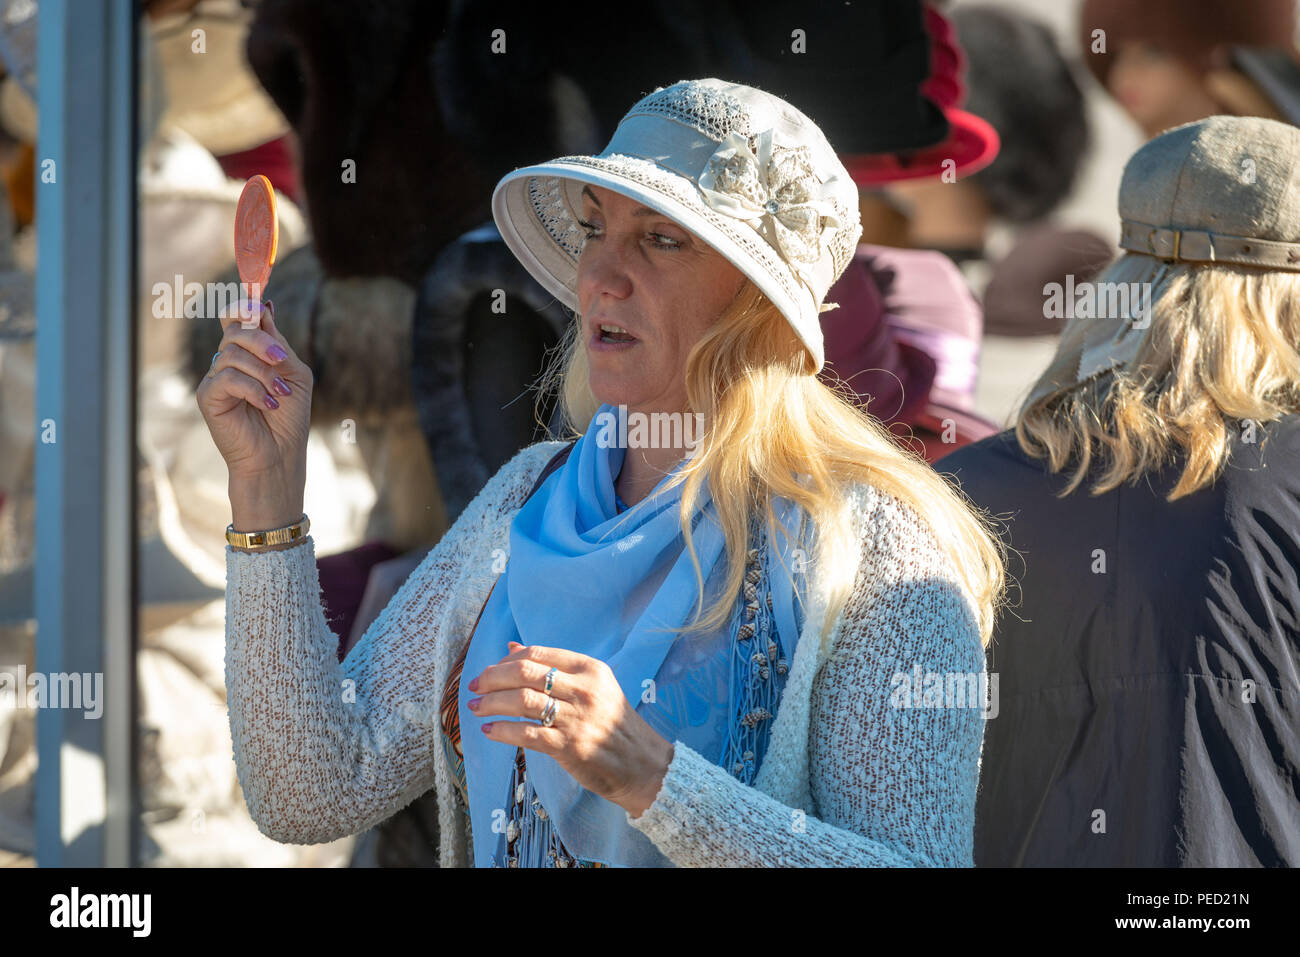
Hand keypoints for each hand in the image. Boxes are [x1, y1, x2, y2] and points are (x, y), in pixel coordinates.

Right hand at [195, 300, 311, 528]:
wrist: (279, 456)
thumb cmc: (289, 419)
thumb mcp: (294, 375)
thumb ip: (279, 344)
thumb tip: (264, 306)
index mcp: (249, 355)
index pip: (238, 319)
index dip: (246, 308)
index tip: (260, 306)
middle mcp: (229, 362)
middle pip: (235, 330)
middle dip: (262, 342)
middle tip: (281, 362)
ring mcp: (216, 379)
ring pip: (232, 353)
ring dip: (263, 372)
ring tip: (279, 395)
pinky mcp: (207, 397)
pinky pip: (227, 378)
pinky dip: (253, 389)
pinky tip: (268, 405)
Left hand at [467, 641, 674, 818]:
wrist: (641, 763)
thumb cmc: (612, 723)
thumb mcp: (591, 686)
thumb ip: (553, 667)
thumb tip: (511, 648)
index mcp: (589, 668)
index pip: (538, 654)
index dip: (505, 662)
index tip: (488, 672)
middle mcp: (583, 689)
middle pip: (525, 673)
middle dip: (492, 678)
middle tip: (474, 687)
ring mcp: (576, 717)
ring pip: (521, 701)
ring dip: (491, 703)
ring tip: (476, 708)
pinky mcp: (568, 746)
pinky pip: (526, 734)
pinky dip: (502, 730)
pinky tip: (490, 731)